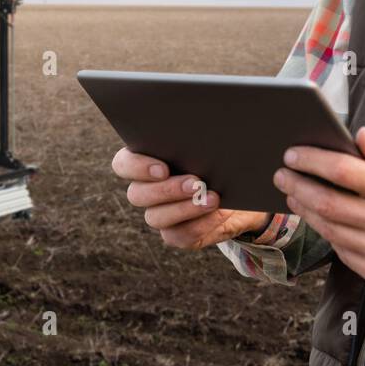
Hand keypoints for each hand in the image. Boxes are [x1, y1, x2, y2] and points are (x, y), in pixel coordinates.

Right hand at [111, 147, 269, 249]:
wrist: (241, 189)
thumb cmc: (223, 157)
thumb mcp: (215, 144)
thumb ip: (201, 139)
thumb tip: (206, 130)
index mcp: (147, 160)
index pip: (123, 164)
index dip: (137, 167)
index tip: (163, 169)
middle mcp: (147, 189)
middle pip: (137, 194)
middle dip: (167, 190)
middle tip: (196, 183)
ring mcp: (160, 214)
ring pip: (156, 217)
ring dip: (184, 208)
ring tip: (212, 199)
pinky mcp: (177, 234)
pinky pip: (178, 235)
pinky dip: (200, 226)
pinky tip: (218, 215)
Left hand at [272, 126, 364, 284]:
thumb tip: (358, 135)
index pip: (342, 171)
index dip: (312, 161)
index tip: (291, 154)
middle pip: (327, 203)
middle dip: (297, 186)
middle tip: (281, 175)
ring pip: (329, 229)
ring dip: (305, 210)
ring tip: (293, 194)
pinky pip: (341, 251)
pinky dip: (325, 232)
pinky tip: (316, 217)